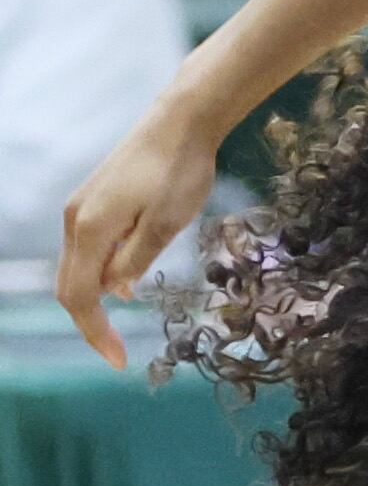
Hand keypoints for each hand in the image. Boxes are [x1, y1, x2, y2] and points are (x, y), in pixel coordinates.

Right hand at [58, 109, 219, 367]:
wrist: (179, 123)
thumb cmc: (178, 172)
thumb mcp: (165, 224)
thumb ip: (136, 260)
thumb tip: (116, 290)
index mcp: (91, 230)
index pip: (80, 296)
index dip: (95, 333)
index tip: (118, 362)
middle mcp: (76, 221)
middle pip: (70, 287)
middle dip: (90, 324)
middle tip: (118, 354)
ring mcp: (82, 209)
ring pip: (76, 269)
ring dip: (93, 302)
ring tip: (120, 330)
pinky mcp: (94, 202)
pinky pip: (87, 251)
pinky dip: (99, 277)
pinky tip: (124, 288)